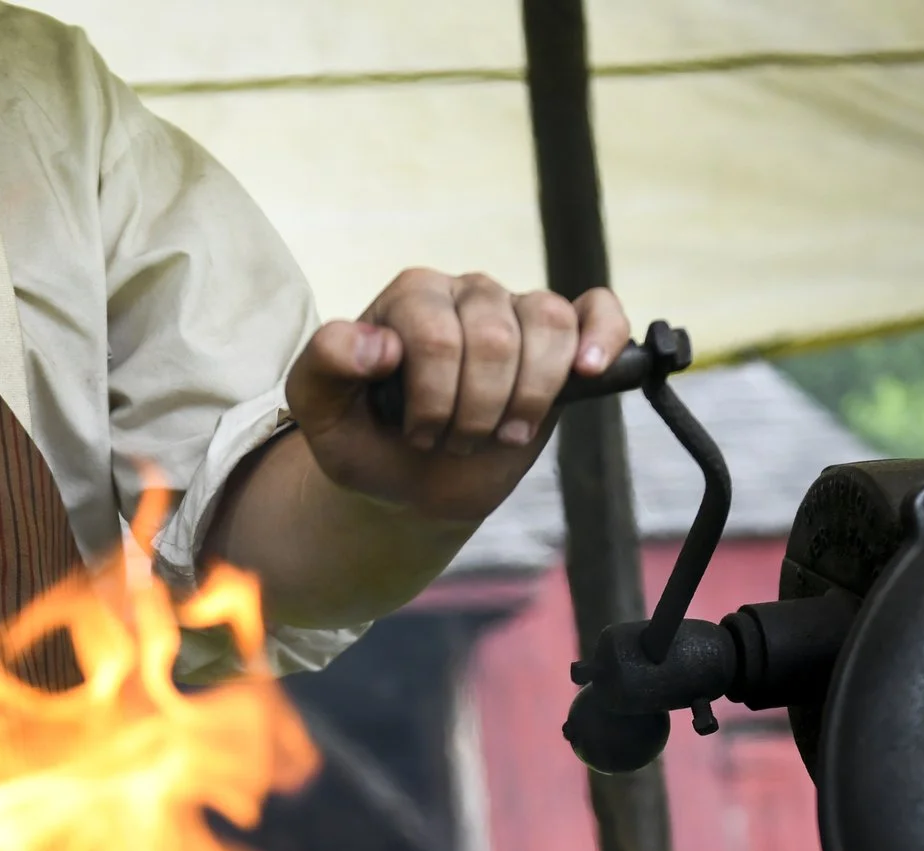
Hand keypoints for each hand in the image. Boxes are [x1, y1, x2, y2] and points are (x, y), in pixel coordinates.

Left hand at [286, 269, 631, 524]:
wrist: (408, 484)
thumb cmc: (366, 442)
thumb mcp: (321, 413)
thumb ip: (324, 366)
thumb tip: (379, 343)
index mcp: (410, 295)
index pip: (437, 336)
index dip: (434, 401)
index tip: (419, 435)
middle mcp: (466, 292)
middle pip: (496, 338)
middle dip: (476, 410)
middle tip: (455, 441)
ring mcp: (516, 311)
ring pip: (547, 325)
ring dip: (525, 399)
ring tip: (501, 433)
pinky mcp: (560, 341)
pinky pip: (595, 310)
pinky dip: (602, 335)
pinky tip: (587, 371)